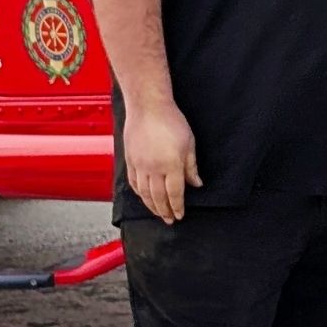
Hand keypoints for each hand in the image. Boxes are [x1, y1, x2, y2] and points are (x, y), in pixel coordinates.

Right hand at [124, 99, 199, 224]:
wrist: (148, 107)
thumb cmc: (171, 121)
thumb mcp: (190, 143)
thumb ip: (191, 167)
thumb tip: (196, 184)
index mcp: (171, 165)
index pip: (175, 193)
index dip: (178, 206)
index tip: (180, 215)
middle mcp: (153, 168)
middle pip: (158, 197)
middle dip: (165, 211)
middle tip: (169, 220)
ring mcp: (139, 165)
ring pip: (144, 193)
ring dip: (152, 206)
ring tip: (158, 213)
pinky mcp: (130, 160)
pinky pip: (134, 183)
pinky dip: (139, 193)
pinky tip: (144, 198)